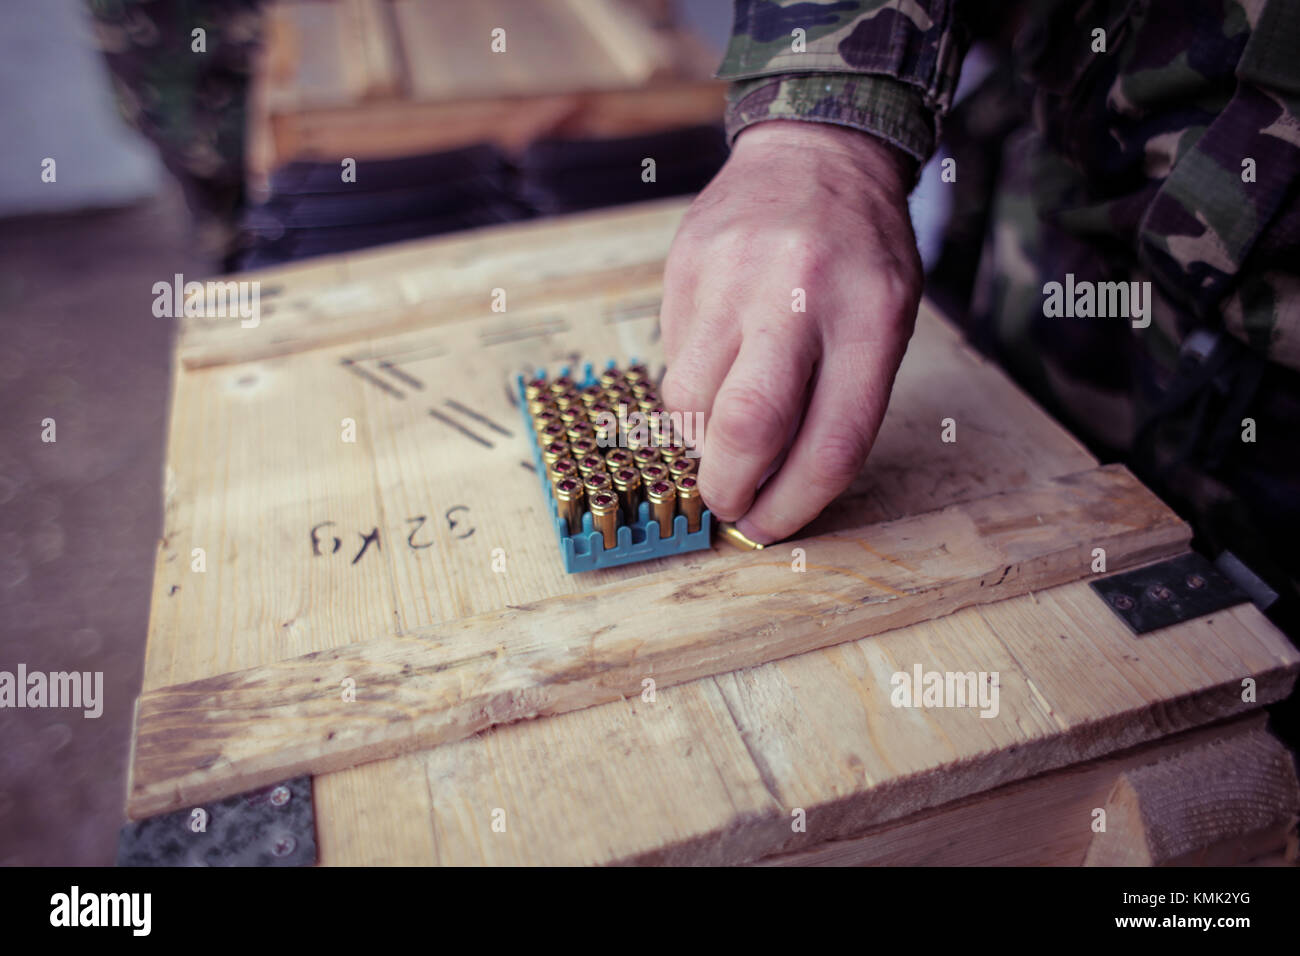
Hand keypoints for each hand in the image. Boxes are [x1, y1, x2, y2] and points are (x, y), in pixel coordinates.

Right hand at [660, 120, 921, 543]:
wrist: (815, 152)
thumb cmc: (861, 255)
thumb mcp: (887, 320)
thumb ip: (842, 400)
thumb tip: (775, 486)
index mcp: (870, 318)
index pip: (831, 444)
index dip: (795, 505)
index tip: (771, 526)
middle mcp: (798, 295)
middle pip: (748, 427)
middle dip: (730, 487)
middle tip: (728, 501)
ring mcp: (733, 277)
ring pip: (690, 401)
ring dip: (697, 440)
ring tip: (717, 431)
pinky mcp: (684, 267)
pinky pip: (671, 359)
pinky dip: (687, 389)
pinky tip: (712, 370)